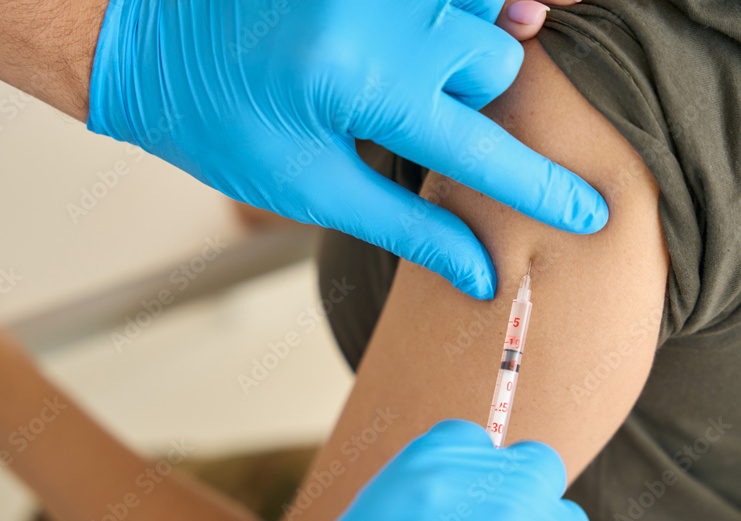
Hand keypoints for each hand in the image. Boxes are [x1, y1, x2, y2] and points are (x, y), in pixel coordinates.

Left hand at [86, 0, 607, 299]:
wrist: (149, 44)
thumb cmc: (221, 126)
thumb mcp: (310, 189)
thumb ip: (408, 225)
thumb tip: (485, 274)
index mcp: (363, 87)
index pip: (482, 149)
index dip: (542, 187)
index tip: (591, 213)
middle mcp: (380, 15)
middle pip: (497, 65)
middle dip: (488, 106)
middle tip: (450, 128)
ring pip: (485, 10)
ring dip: (477, 49)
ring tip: (436, 79)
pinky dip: (471, 8)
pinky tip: (463, 29)